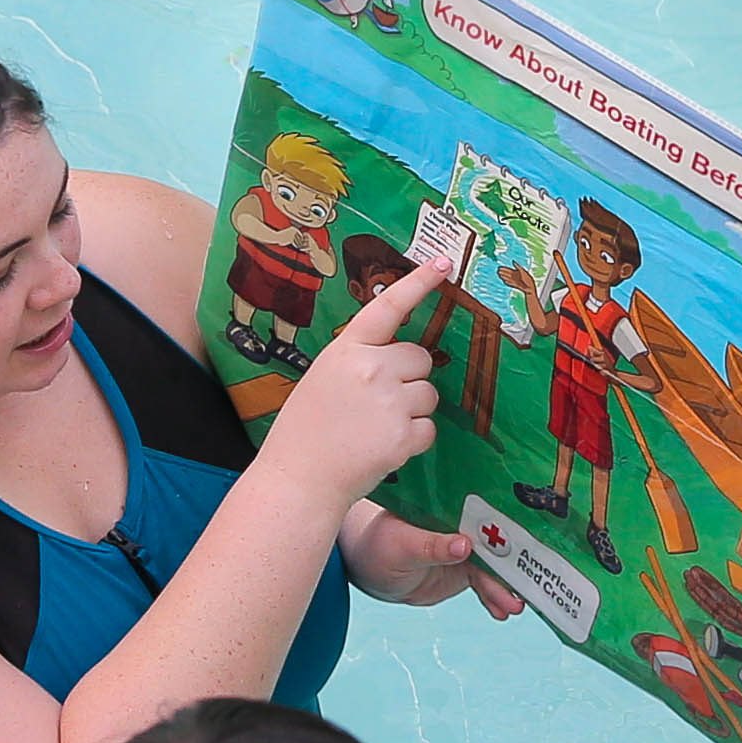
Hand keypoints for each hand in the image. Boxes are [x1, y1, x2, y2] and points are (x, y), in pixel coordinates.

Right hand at [263, 261, 444, 504]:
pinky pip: (429, 429)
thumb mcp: (323, 376)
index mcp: (347, 349)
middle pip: (421, 358)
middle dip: (410, 377)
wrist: (298, 478)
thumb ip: (360, 359)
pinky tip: (384, 446)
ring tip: (377, 427)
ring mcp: (390, 402)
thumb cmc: (306, 429)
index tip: (443, 264)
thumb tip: (401, 355)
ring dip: (413, 410)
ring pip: (429, 394)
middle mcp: (371, 369)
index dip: (418, 283)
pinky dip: (414, 440)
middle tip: (381, 401)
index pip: (388, 306)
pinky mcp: (404, 436)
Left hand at [342, 505, 525, 618]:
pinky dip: (493, 598)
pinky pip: (484, 584)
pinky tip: (503, 612)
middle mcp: (462, 524)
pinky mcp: (464, 570)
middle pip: (494, 541)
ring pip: (492, 567)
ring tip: (515, 606)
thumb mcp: (402, 546)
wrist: (372, 571)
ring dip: (504, 586)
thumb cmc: (379, 547)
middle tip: (524, 582)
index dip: (502, 525)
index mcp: (448, 506)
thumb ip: (432, 547)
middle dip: (510, 562)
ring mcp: (466, 548)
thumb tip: (464, 545)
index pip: (480, 512)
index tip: (521, 542)